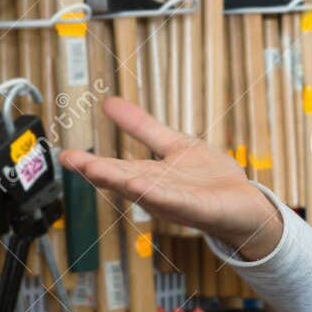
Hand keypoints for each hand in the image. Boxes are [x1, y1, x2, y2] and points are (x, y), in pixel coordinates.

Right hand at [60, 97, 284, 259]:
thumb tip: (110, 102)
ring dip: (124, 182)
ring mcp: (178, 201)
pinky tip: (145, 188)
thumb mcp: (173, 144)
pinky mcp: (200, 208)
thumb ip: (143, 127)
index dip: (91, 162)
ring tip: (98, 171)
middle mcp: (158, 191)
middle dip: (101, 172)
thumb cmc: (209, 179)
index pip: (116, 167)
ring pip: (147, 192)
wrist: (245, 202)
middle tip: (74, 162)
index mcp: (149, 175)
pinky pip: (178, 202)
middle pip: (126, 180)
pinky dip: (161, 195)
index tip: (65, 155)